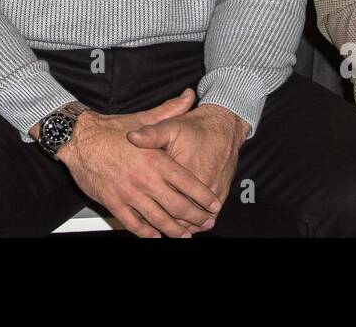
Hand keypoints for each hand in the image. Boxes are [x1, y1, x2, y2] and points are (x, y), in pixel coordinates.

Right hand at [56, 89, 221, 237]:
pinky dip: (147, 233)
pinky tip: (155, 236)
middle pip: (177, 206)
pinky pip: (134, 224)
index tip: (213, 204)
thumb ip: (170, 110)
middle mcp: (145, 179)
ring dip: (175, 230)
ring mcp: (129, 194)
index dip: (204, 197)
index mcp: (155, 160)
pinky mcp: (114, 203)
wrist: (79, 139)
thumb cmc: (110, 129)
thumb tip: (189, 96)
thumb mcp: (144, 118)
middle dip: (196, 217)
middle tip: (206, 223)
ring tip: (186, 235)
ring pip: (158, 219)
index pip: (187, 183)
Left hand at [126, 102, 247, 231]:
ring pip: (195, 217)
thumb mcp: (170, 126)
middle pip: (179, 212)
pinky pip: (209, 214)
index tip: (140, 210)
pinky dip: (198, 221)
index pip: (163, 195)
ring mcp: (212, 190)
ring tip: (170, 229)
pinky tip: (189, 224)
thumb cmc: (195, 127)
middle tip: (155, 224)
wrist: (223, 125)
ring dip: (183, 225)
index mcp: (182, 169)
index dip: (151, 206)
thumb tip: (132, 136)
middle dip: (167, 222)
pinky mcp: (221, 192)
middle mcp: (199, 183)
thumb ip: (151, 134)